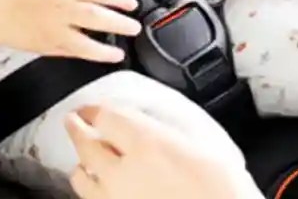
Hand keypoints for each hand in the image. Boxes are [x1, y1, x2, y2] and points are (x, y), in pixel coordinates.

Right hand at [0, 0, 141, 62]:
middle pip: (97, 15)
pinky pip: (75, 52)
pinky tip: (106, 56)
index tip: (130, 2)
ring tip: (124, 47)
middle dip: (119, 20)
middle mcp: (61, 9)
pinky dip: (92, 55)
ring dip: (108, 45)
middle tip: (134, 25)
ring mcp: (55, 31)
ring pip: (87, 40)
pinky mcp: (49, 47)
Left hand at [66, 105, 262, 198]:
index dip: (93, 109)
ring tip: (85, 160)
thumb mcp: (207, 147)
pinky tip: (101, 191)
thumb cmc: (223, 191)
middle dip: (77, 130)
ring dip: (82, 165)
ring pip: (81, 178)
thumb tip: (156, 128)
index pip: (104, 117)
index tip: (90, 107)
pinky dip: (93, 193)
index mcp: (147, 144)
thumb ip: (172, 134)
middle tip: (73, 121)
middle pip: (85, 144)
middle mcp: (122, 172)